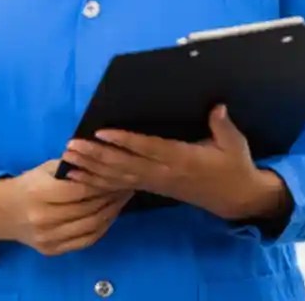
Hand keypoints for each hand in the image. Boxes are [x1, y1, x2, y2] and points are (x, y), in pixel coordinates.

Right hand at [0, 159, 132, 255]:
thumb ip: (70, 167)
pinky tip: (110, 215)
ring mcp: (48, 237)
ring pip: (90, 226)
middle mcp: (43, 218)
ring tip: (122, 199)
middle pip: (87, 209)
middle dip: (110, 197)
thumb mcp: (43, 169)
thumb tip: (100, 162)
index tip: (117, 175)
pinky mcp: (53, 250)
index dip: (101, 183)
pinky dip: (102, 228)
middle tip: (126, 185)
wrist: (2, 213)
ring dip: (110, 212)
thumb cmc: (26, 185)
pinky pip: (86, 240)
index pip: (78, 190)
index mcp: (38, 193)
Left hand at [60, 105, 291, 220]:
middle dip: (96, 155)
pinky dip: (96, 181)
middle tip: (72, 145)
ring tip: (68, 158)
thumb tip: (216, 106)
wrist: (236, 199)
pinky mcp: (150, 187)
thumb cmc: (234, 166)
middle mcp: (164, 172)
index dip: (125, 141)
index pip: (149, 148)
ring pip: (117, 177)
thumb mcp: (235, 145)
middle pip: (125, 164)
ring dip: (90, 168)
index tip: (103, 132)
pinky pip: (119, 186)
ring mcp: (155, 182)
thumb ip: (222, 125)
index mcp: (182, 158)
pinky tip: (77, 176)